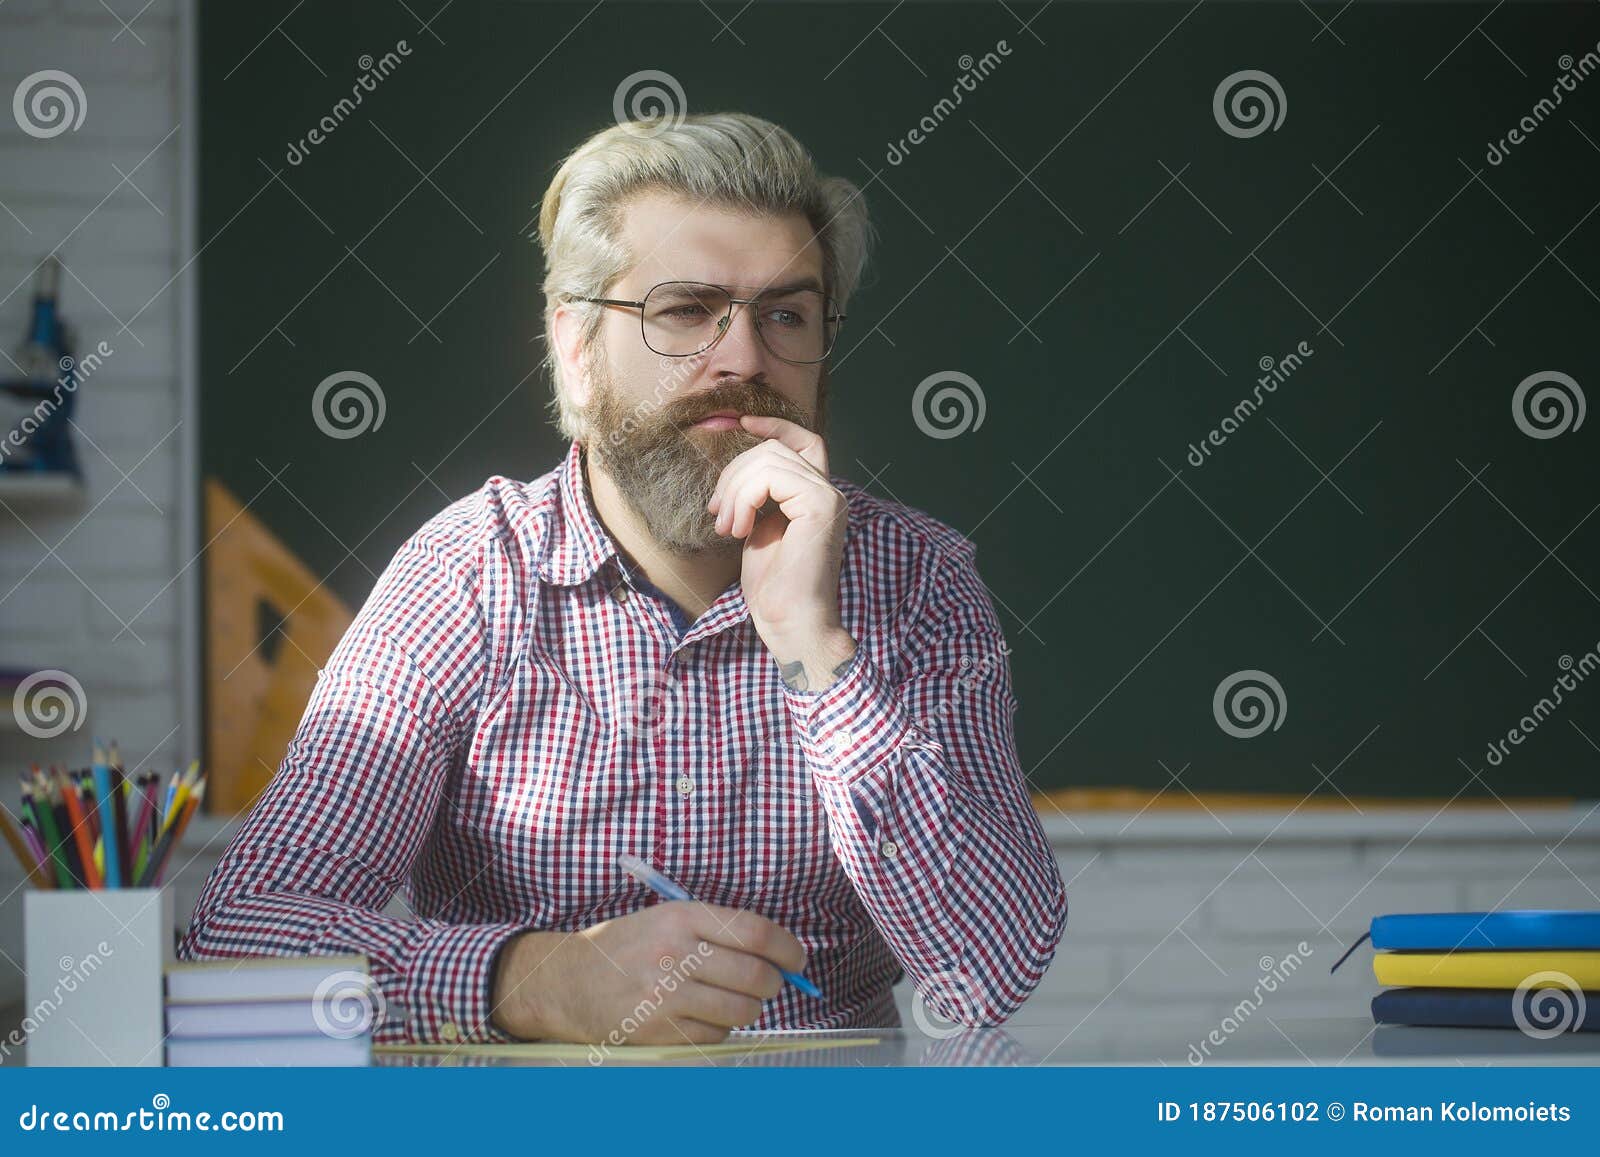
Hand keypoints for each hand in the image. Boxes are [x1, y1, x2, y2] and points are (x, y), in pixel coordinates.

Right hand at [490, 901, 806, 1044]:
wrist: (567, 981)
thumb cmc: (627, 946)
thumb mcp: (666, 918)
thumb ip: (718, 931)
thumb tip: (778, 955)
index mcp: (682, 917)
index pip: (756, 933)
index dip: (788, 948)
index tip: (797, 959)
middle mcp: (676, 954)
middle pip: (756, 975)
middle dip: (773, 983)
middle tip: (769, 983)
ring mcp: (667, 995)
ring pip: (741, 1010)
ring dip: (750, 1009)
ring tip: (735, 1000)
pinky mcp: (659, 1030)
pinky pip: (715, 1035)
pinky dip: (720, 1029)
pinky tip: (702, 1016)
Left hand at [707, 415, 857, 689]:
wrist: (791, 623)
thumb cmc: (774, 587)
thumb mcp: (760, 530)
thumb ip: (759, 498)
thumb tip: (737, 471)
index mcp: (817, 496)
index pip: (804, 441)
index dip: (774, 426)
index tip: (740, 424)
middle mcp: (829, 491)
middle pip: (773, 449)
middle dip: (733, 473)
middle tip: (717, 513)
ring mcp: (828, 497)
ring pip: (768, 459)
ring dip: (734, 489)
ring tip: (727, 526)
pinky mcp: (821, 506)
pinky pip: (770, 477)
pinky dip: (744, 498)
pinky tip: (740, 529)